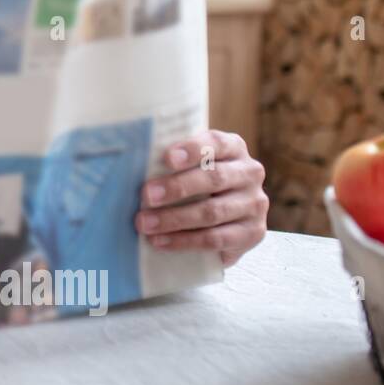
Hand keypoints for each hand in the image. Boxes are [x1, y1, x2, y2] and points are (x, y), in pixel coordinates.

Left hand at [135, 130, 267, 266]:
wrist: (226, 221)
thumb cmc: (195, 183)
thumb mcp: (188, 167)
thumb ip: (170, 161)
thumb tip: (128, 163)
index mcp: (233, 148)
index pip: (215, 143)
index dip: (192, 149)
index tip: (167, 158)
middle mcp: (249, 172)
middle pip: (214, 178)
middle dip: (177, 187)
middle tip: (146, 196)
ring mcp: (254, 204)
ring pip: (213, 212)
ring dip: (174, 219)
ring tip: (145, 224)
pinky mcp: (254, 233)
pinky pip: (217, 238)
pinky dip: (185, 241)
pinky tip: (161, 241)